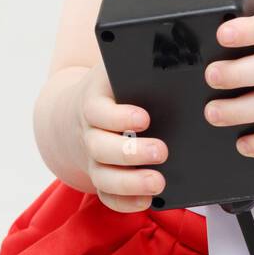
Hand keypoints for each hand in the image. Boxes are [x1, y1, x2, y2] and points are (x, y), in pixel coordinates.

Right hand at [74, 61, 168, 211]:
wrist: (78, 109)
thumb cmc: (111, 85)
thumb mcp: (116, 69)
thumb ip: (137, 64)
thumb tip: (175, 51)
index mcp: (92, 102)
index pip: (98, 111)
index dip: (120, 117)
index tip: (145, 118)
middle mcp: (88, 133)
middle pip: (100, 148)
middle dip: (131, 153)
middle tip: (162, 151)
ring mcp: (93, 159)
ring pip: (103, 177)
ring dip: (131, 182)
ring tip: (159, 181)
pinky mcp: (101, 177)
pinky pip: (107, 197)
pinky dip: (126, 203)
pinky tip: (148, 201)